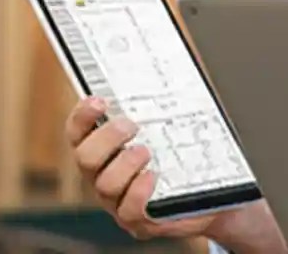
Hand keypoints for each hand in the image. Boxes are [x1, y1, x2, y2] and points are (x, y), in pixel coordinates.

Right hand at [65, 97, 287, 250]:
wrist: (209, 197)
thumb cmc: (183, 159)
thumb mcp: (170, 129)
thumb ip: (159, 107)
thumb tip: (169, 69)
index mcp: (105, 150)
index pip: (78, 132)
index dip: (82, 116)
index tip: (99, 100)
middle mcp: (104, 175)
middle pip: (85, 157)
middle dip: (106, 137)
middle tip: (131, 125)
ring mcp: (117, 200)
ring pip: (104, 184)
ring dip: (125, 163)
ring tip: (146, 151)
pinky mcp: (137, 220)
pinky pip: (128, 210)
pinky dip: (138, 191)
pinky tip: (153, 177)